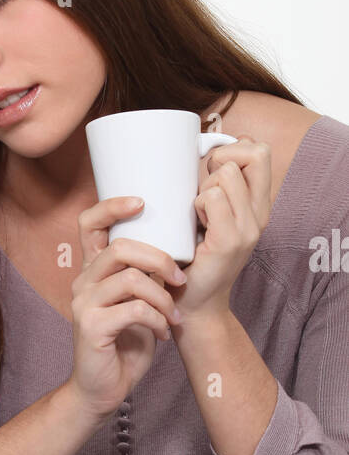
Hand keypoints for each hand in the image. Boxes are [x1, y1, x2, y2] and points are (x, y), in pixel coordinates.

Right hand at [68, 194, 186, 417]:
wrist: (103, 388)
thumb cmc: (124, 344)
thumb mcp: (138, 301)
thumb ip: (145, 275)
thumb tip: (176, 246)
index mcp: (92, 271)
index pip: (89, 223)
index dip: (113, 206)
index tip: (142, 202)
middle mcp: (82, 282)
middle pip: (121, 248)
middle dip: (160, 259)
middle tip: (179, 279)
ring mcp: (83, 304)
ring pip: (131, 279)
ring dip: (163, 297)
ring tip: (173, 314)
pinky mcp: (91, 326)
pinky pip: (134, 309)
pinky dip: (157, 320)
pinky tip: (163, 333)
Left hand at [168, 136, 272, 325]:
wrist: (194, 305)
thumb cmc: (194, 258)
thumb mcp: (212, 218)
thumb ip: (215, 188)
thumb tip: (201, 152)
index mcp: (258, 206)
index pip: (260, 151)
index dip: (234, 149)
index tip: (212, 171)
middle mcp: (260, 214)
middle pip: (253, 153)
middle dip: (222, 160)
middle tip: (203, 188)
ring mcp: (248, 228)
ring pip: (226, 173)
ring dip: (204, 185)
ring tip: (197, 214)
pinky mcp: (229, 240)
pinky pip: (211, 197)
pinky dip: (197, 204)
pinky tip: (193, 226)